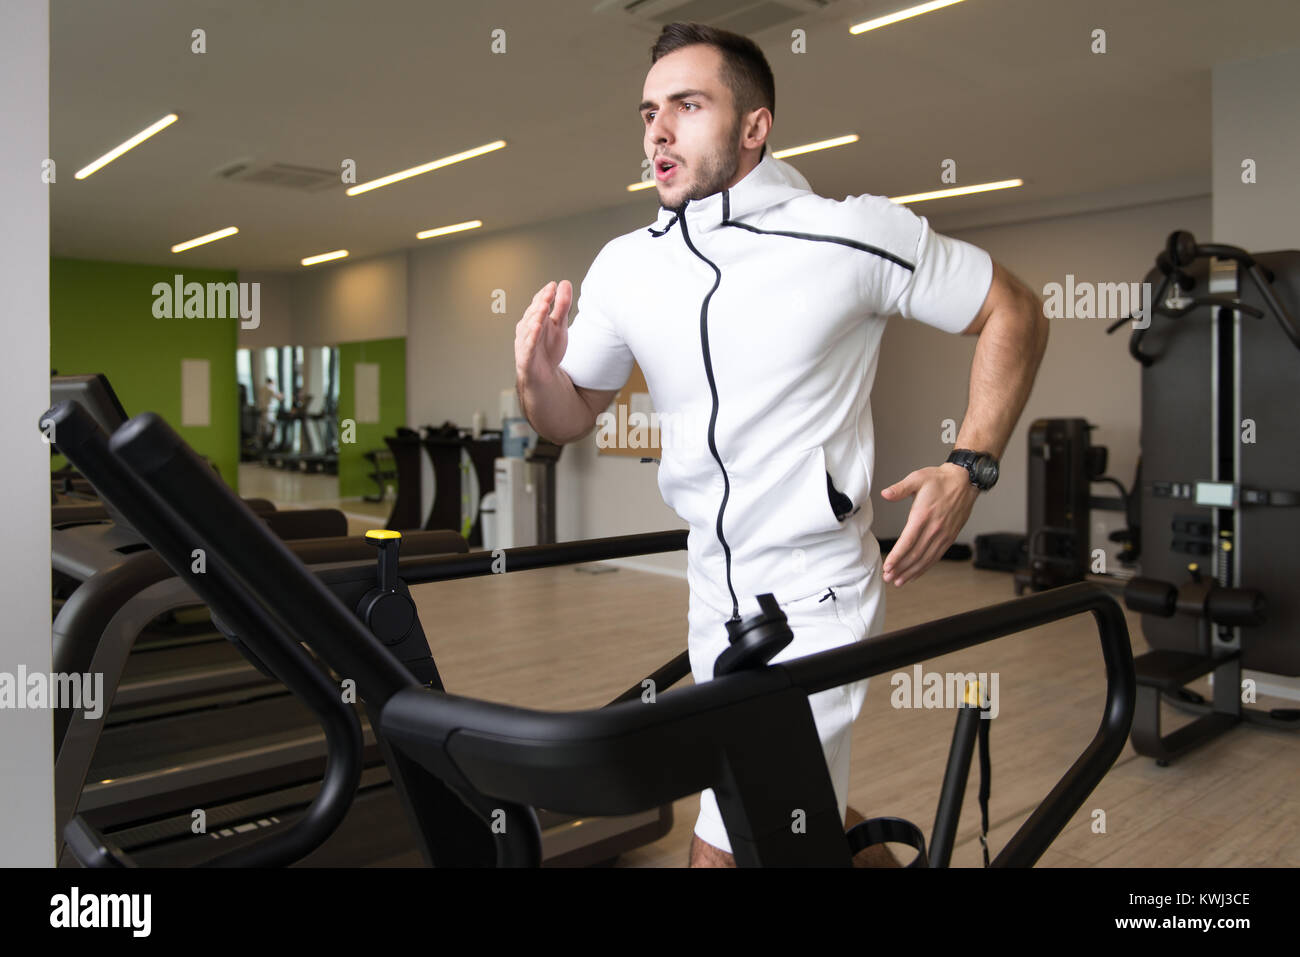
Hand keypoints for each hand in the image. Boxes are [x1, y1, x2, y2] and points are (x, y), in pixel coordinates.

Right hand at [514, 280, 571, 385]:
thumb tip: (565, 283)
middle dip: (541, 302)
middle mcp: (527, 328)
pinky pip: (528, 345)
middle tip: (549, 292)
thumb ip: (562, 306)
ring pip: (529, 327)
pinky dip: (532, 336)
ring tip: (543, 306)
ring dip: (536, 316)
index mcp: (535, 319)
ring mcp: (524, 341)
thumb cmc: (549, 348)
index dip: (545, 294)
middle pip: (533, 313)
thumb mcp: (560, 325)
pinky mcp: (525, 356)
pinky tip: (537, 327)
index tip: (553, 285)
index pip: (538, 303)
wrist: (543, 374)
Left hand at [878, 464, 979, 585]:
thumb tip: (885, 494)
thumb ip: (900, 488)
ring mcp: (943, 535)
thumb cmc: (939, 480)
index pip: (908, 541)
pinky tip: (915, 574)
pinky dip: (925, 567)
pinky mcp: (949, 537)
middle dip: (900, 568)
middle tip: (888, 578)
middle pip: (916, 554)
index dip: (897, 556)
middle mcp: (934, 528)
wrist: (964, 481)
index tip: (887, 566)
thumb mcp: (917, 478)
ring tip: (898, 581)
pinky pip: (936, 556)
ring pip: (926, 559)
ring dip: (911, 572)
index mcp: (923, 515)